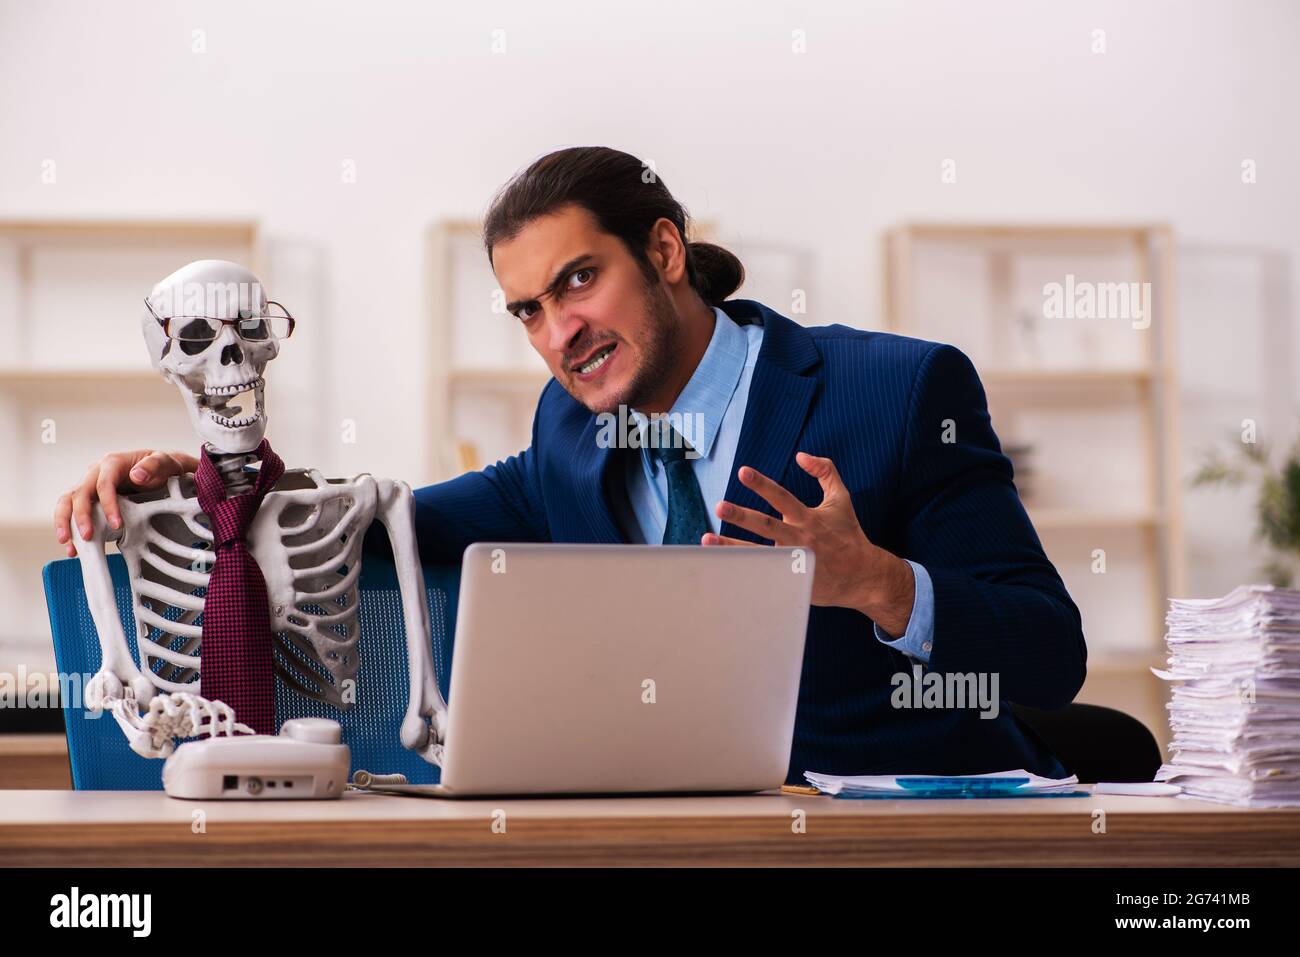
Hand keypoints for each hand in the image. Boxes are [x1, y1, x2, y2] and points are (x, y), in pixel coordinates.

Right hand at [53, 450, 198, 556]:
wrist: (162, 472)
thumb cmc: (162, 467)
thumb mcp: (164, 462)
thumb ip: (154, 465)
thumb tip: (137, 475)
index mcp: (112, 463)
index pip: (103, 484)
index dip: (107, 504)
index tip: (116, 524)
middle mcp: (96, 473)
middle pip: (79, 493)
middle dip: (80, 516)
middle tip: (86, 536)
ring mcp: (90, 486)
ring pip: (67, 502)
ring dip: (65, 523)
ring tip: (70, 544)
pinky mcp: (89, 499)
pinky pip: (72, 512)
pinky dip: (69, 528)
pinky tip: (74, 546)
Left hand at [702, 452, 915, 635]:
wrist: (863, 577)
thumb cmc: (849, 534)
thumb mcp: (842, 498)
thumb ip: (825, 471)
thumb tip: (801, 455)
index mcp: (809, 518)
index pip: (782, 497)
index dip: (763, 484)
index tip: (743, 471)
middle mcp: (800, 539)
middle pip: (767, 526)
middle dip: (742, 516)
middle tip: (720, 505)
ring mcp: (794, 563)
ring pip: (758, 553)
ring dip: (732, 546)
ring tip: (708, 538)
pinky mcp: (791, 581)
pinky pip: (763, 576)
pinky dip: (743, 572)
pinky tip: (721, 568)